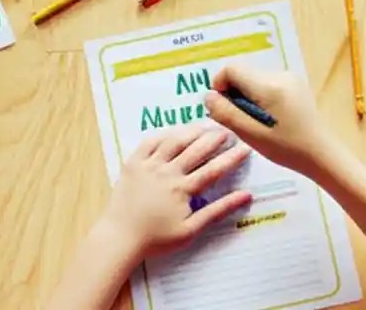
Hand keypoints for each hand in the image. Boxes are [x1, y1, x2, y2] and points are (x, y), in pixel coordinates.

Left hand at [95, 126, 251, 258]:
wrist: (119, 237)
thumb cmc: (156, 238)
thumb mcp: (191, 229)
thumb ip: (218, 211)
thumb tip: (245, 196)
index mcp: (182, 188)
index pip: (214, 169)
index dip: (231, 158)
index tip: (246, 148)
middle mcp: (167, 172)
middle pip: (196, 149)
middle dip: (214, 138)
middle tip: (228, 131)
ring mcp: (148, 165)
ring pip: (174, 141)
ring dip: (192, 131)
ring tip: (205, 125)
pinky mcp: (133, 163)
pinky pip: (150, 141)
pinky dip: (164, 134)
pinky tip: (174, 131)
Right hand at [204, 66, 334, 175]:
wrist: (322, 153)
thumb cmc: (287, 148)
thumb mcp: (251, 134)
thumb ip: (226, 113)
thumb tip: (208, 96)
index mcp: (269, 85)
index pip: (231, 68)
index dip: (220, 85)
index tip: (224, 108)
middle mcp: (279, 74)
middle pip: (242, 73)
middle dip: (234, 93)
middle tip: (241, 120)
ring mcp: (289, 77)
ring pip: (253, 78)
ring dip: (247, 96)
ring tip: (257, 122)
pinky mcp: (295, 84)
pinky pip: (266, 83)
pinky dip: (260, 97)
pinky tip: (270, 118)